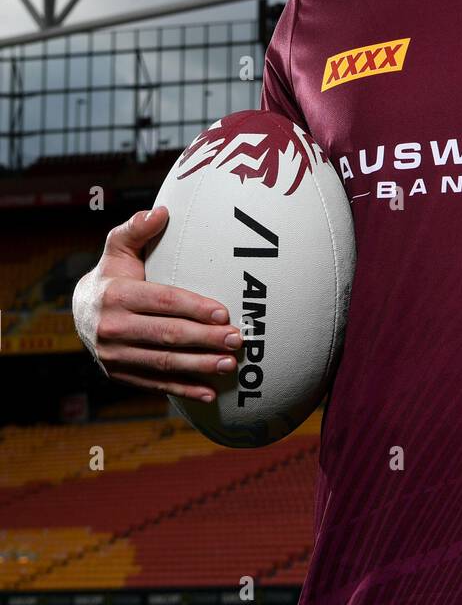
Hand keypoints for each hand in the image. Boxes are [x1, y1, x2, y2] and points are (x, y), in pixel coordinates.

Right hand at [72, 205, 242, 403]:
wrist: (82, 311)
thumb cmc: (113, 274)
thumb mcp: (118, 247)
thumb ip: (137, 229)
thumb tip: (162, 212)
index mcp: (115, 295)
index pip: (162, 301)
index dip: (193, 307)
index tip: (223, 312)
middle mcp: (111, 328)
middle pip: (166, 335)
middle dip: (205, 339)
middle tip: (237, 340)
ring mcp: (114, 356)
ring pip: (163, 363)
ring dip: (199, 367)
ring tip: (229, 365)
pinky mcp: (119, 374)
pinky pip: (155, 384)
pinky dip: (182, 390)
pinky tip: (209, 393)